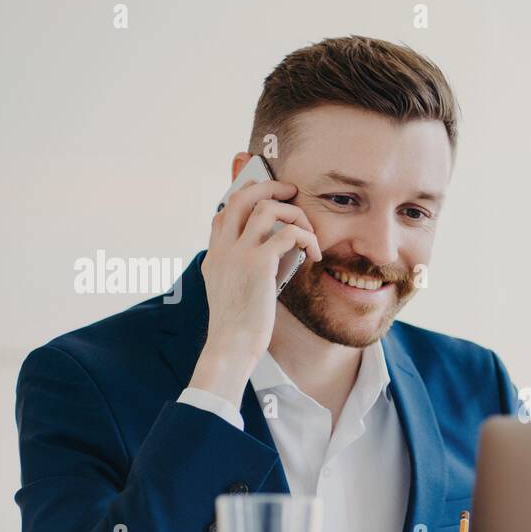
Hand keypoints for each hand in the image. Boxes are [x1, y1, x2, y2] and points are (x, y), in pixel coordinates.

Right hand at [190, 178, 322, 402]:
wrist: (231, 346)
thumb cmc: (237, 327)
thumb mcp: (231, 294)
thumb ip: (240, 273)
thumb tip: (268, 263)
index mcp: (215, 255)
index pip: (224, 211)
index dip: (247, 199)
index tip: (270, 204)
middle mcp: (224, 247)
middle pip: (243, 196)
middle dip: (270, 186)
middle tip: (292, 192)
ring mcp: (239, 252)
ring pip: (267, 207)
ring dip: (295, 214)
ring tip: (309, 233)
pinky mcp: (259, 263)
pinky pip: (288, 233)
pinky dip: (307, 238)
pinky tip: (315, 254)